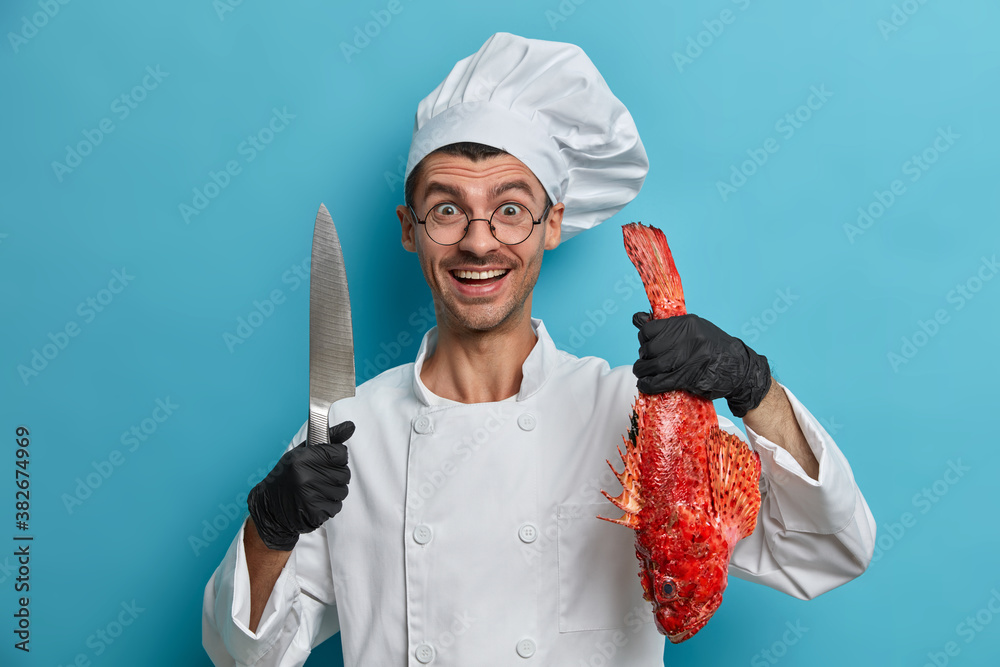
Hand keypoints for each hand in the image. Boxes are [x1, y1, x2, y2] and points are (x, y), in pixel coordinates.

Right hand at [247, 420, 353, 550]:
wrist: (270, 508)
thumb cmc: (287, 476)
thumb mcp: (302, 452)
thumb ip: (328, 438)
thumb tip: (351, 426)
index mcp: (302, 458)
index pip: (341, 453)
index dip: (336, 457)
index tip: (327, 460)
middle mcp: (306, 477)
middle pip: (345, 473)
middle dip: (336, 475)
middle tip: (320, 477)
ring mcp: (310, 496)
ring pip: (343, 490)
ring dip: (334, 491)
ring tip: (317, 490)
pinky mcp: (314, 512)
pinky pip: (337, 506)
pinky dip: (329, 505)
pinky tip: (315, 502)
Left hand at [631, 312, 770, 417]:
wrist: (739, 368)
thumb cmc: (714, 348)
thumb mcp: (694, 330)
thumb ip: (668, 327)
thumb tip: (636, 318)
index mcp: (687, 323)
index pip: (650, 329)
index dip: (643, 338)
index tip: (646, 344)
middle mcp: (687, 339)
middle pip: (649, 348)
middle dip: (643, 357)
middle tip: (645, 362)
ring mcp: (688, 358)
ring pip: (652, 366)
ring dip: (643, 372)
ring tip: (643, 373)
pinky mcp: (689, 377)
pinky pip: (660, 382)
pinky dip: (648, 385)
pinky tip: (645, 385)